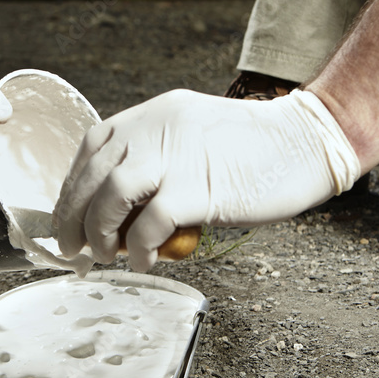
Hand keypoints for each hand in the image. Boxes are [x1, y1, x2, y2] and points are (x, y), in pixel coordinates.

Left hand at [55, 89, 360, 270]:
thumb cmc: (256, 149)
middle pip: (92, 175)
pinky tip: (144, 262)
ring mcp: (176, 158)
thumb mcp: (193, 137)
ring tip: (104, 257)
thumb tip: (125, 206)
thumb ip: (158, 159)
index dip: (73, 185)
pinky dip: (139, 249)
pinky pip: (150, 225)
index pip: (92, 147)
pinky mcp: (198, 190)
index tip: (70, 215)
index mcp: (153, 114)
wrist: (308, 141)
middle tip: (72, 248)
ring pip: (110, 196)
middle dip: (72, 217)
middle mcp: (156, 129)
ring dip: (98, 232)